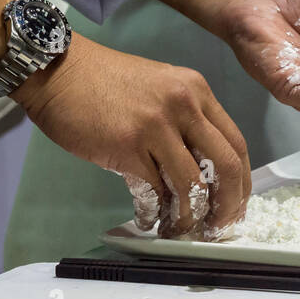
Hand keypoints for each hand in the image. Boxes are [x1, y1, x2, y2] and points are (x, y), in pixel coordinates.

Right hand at [12, 37, 250, 239]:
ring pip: (191, 186)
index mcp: (197, 92)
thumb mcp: (161, 88)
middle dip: (227, 207)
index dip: (241, 183)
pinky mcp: (127, 146)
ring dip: (187, 217)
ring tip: (176, 228)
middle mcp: (184, 106)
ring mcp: (156, 126)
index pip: (236, 144)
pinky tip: (148, 218)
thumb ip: (185, 122)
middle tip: (216, 229)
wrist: (58, 69)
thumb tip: (201, 172)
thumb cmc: (105, 82)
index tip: (234, 207)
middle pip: (225, 167)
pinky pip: (153, 191)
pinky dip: (154, 212)